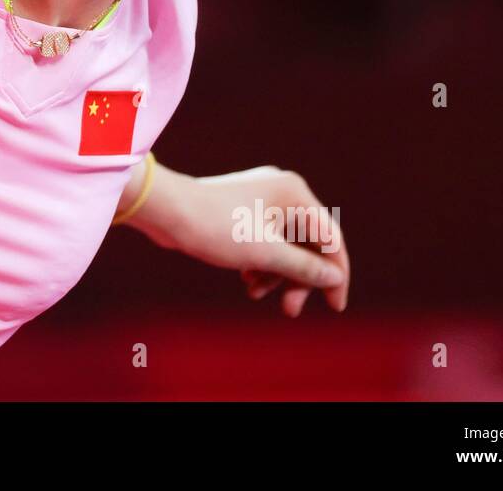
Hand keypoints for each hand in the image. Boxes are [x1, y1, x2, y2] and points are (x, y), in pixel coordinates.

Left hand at [163, 165, 349, 316]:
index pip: (330, 239)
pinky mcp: (244, 212)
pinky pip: (265, 242)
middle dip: (299, 279)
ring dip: (276, 274)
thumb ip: (304, 267)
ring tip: (255, 294)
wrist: (167, 210)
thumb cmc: (216, 227)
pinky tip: (247, 281)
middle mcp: (282, 192)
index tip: (335, 307)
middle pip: (307, 244)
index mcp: (295, 194)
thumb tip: (334, 277)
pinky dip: (261, 263)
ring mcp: (262, 201)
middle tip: (290, 310)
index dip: (336, 275)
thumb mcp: (265, 254)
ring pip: (284, 245)